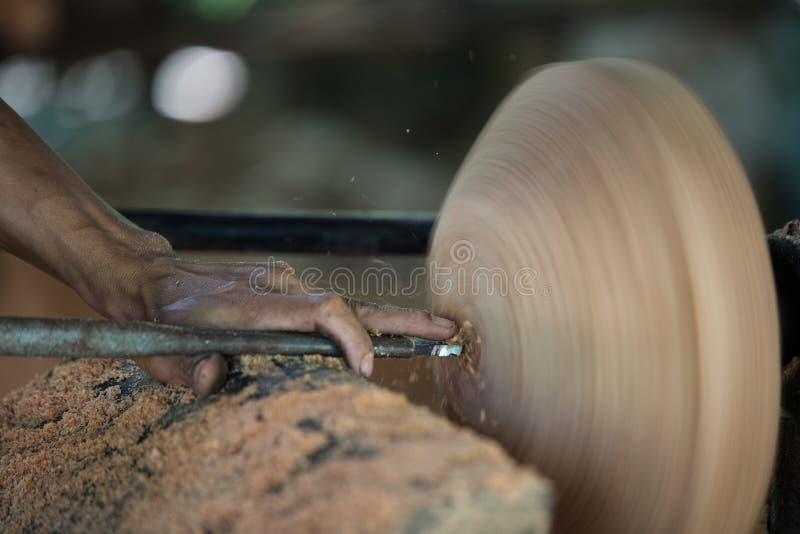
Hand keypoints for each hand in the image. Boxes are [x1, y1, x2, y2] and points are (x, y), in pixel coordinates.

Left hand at [132, 257, 455, 397]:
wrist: (150, 280)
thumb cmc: (157, 321)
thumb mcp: (159, 352)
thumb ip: (185, 370)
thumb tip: (216, 379)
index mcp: (252, 304)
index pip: (321, 312)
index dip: (351, 337)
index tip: (367, 368)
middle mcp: (277, 289)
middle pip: (351, 304)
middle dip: (402, 321)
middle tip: (448, 331)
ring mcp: (285, 286)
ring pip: (349, 304)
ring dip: (395, 321)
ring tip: (437, 332)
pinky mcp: (287, 291)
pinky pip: (335, 307)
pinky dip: (367, 321)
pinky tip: (390, 332)